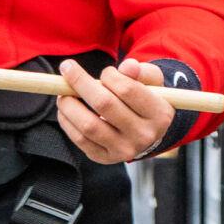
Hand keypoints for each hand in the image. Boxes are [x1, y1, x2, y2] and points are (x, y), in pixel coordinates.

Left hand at [57, 58, 176, 163]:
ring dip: (69, 105)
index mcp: (159, 113)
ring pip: (88, 125)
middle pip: (104, 105)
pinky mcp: (106, 158)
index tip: (106, 71)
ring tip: (63, 93)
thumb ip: (141, 71)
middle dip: (81, 83)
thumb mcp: (153, 82)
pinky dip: (67, 122)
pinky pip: (80, 140)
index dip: (110, 75)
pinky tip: (65, 109)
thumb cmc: (148, 99)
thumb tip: (127, 66)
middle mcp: (143, 135)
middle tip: (68, 69)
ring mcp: (124, 149)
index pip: (127, 89)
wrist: (149, 132)